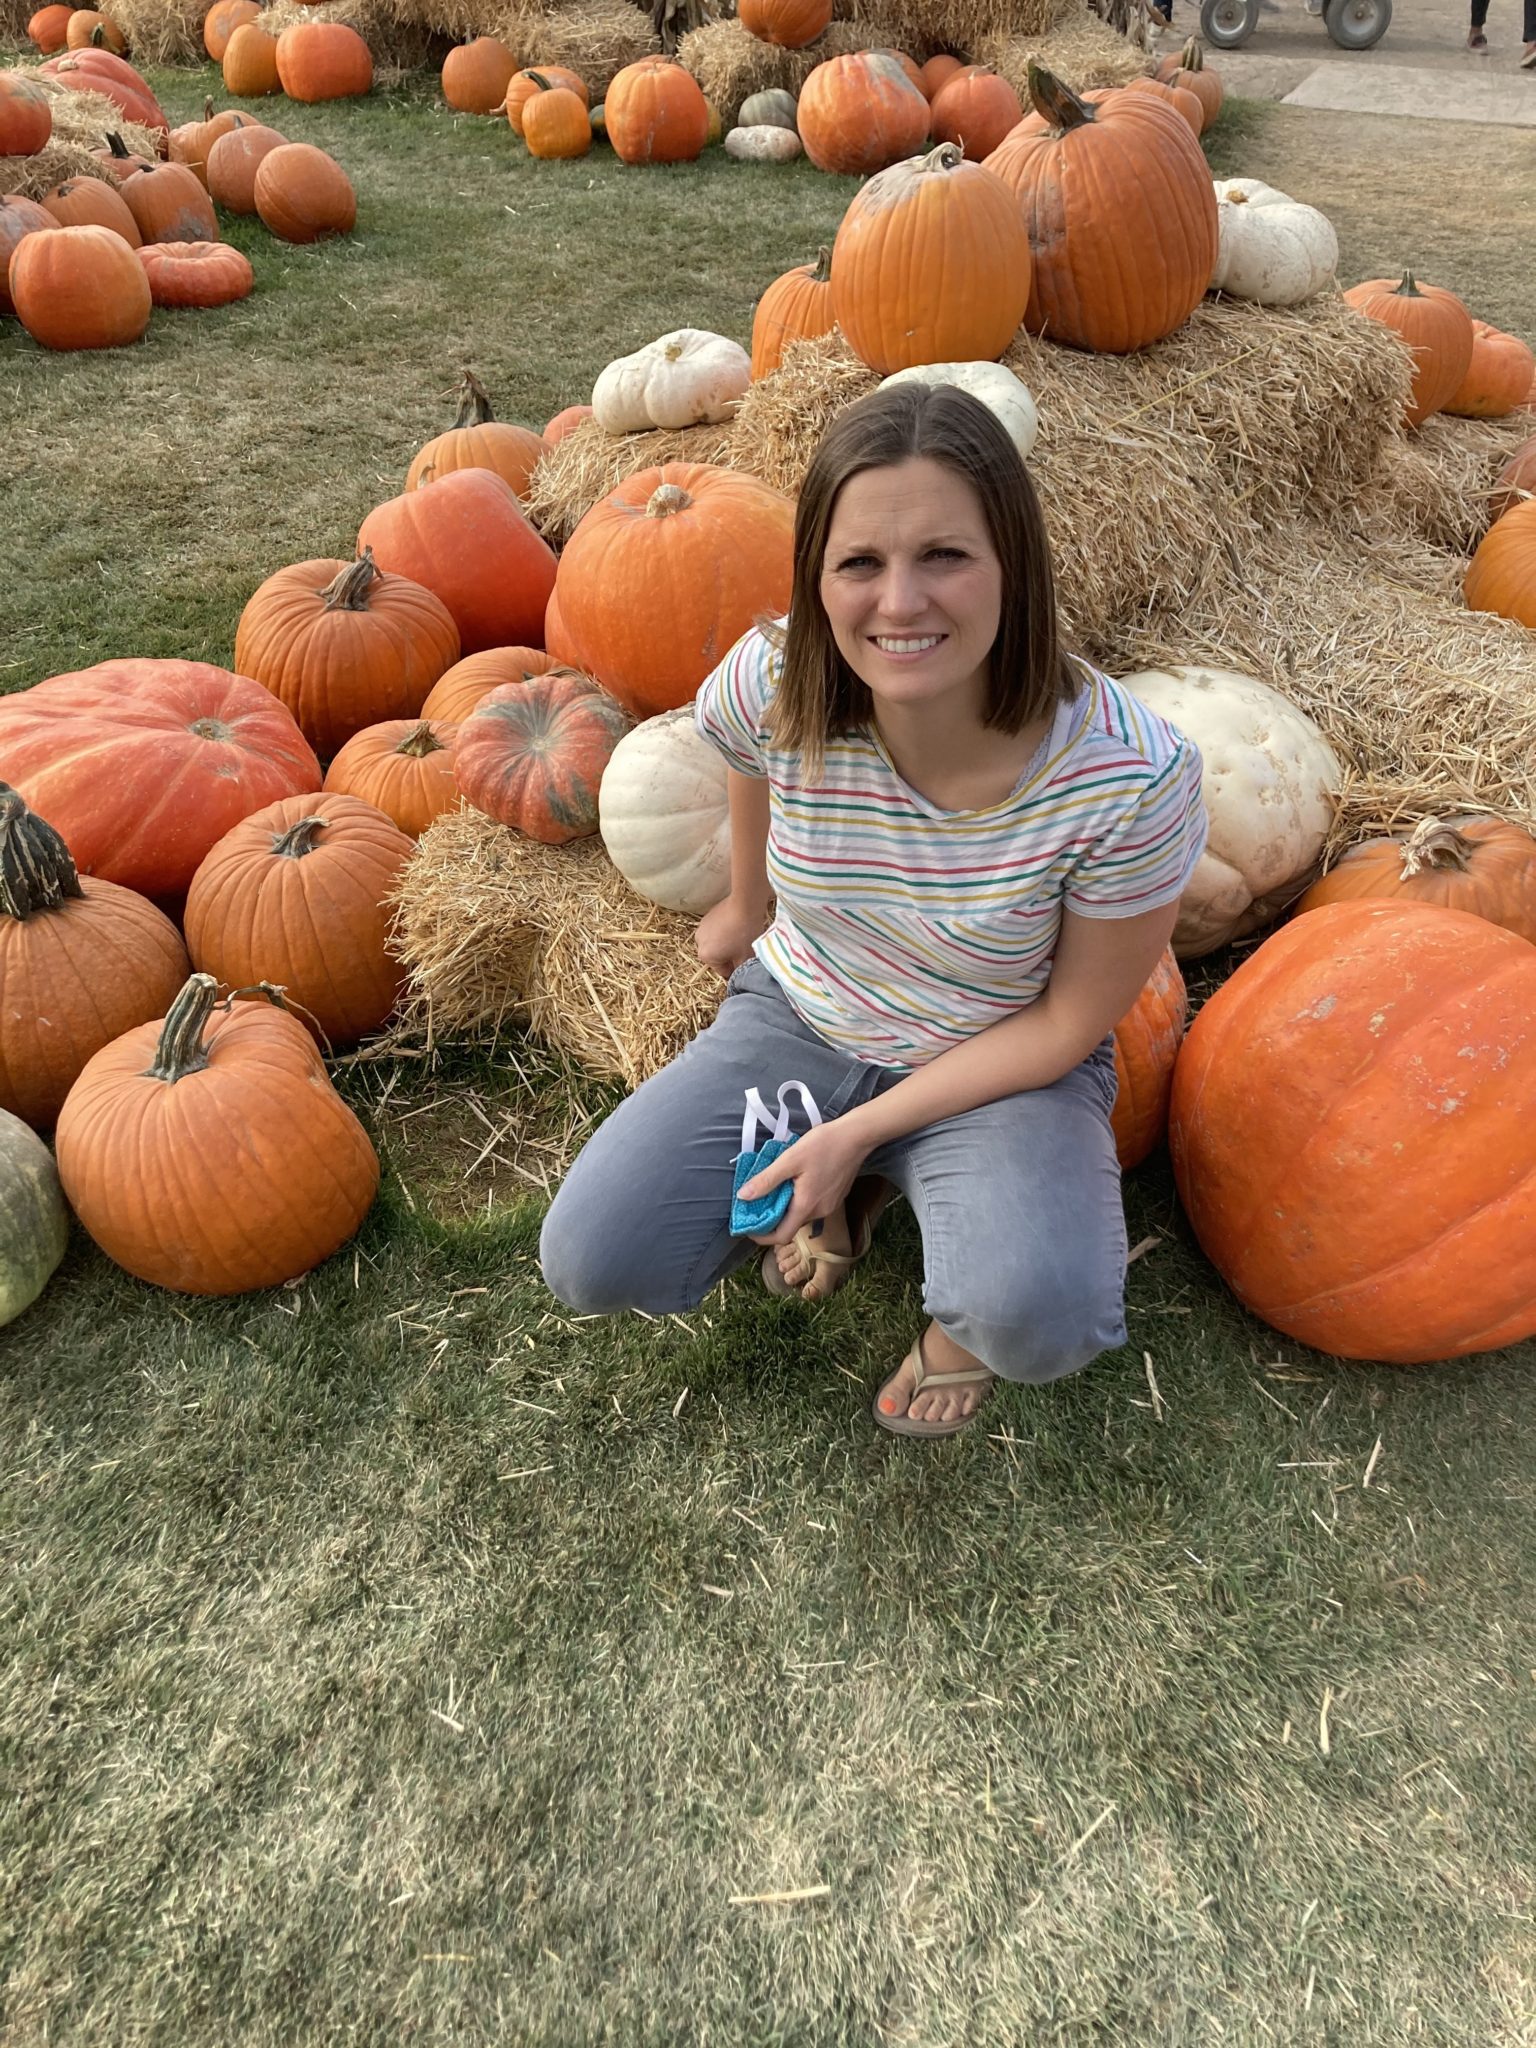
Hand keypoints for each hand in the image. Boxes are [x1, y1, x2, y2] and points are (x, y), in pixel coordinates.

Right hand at [696, 893, 771, 982]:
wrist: (745, 904)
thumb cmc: (745, 933)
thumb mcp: (746, 958)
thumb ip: (740, 972)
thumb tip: (739, 977)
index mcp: (705, 956)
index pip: (723, 972)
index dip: (737, 970)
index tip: (746, 963)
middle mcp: (698, 942)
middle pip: (717, 957)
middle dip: (730, 956)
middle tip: (745, 949)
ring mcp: (701, 928)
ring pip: (716, 943)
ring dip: (726, 944)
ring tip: (741, 937)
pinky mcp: (707, 916)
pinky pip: (716, 931)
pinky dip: (724, 932)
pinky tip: (736, 927)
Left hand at [739, 1117, 870, 1246]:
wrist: (857, 1136)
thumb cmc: (824, 1145)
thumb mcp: (789, 1159)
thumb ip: (766, 1180)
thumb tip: (743, 1196)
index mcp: (806, 1206)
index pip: (781, 1236)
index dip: (763, 1236)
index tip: (749, 1226)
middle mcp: (820, 1211)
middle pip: (791, 1225)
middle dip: (772, 1218)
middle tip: (758, 1201)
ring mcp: (830, 1205)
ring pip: (802, 1214)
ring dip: (786, 1207)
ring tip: (775, 1187)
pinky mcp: (836, 1197)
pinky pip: (813, 1205)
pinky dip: (799, 1200)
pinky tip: (795, 1182)